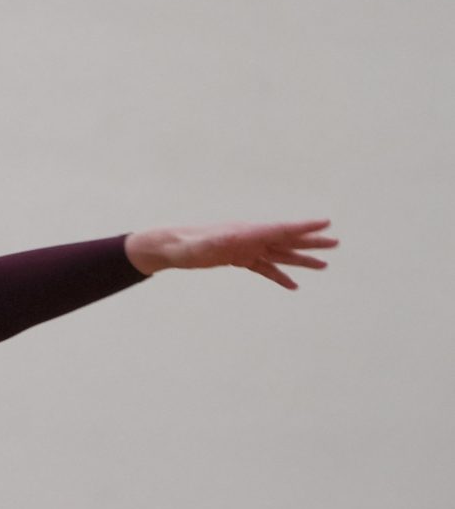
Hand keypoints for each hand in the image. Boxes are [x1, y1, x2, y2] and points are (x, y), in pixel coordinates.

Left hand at [124, 220, 336, 289]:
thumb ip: (207, 244)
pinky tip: (293, 286)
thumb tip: (218, 240)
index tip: (326, 222)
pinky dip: (279, 276)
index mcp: (245, 232)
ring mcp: (246, 249)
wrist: (171, 246)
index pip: (279, 229)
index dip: (303, 227)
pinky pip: (265, 268)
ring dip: (301, 260)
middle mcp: (250, 238)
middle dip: (311, 242)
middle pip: (286, 240)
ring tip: (324, 266)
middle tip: (336, 243)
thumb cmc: (182, 245)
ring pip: (280, 255)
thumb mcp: (195, 246)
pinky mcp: (240, 259)